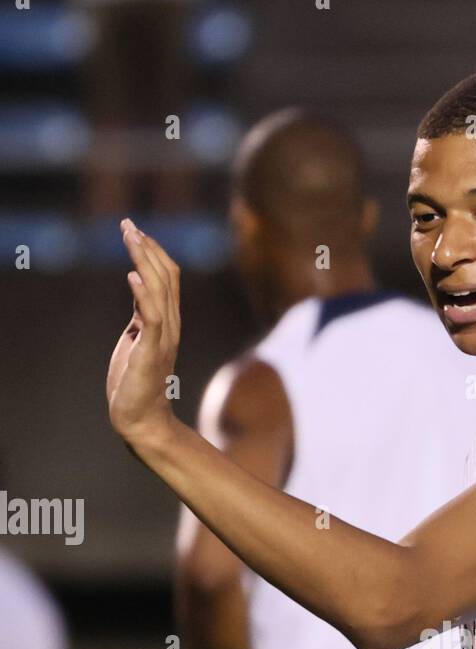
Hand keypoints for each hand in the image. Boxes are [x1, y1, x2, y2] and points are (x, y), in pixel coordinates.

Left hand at [106, 219, 180, 443]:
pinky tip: (132, 276)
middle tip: (129, 225)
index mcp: (167, 322)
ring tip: (130, 238)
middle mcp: (170, 326)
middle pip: (166, 277)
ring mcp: (163, 339)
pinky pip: (151, 318)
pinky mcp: (150, 352)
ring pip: (159, 290)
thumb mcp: (137, 338)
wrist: (142, 419)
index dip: (153, 251)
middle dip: (147, 248)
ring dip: (144, 261)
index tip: (135, 230)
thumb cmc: (136, 383)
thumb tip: (138, 284)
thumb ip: (141, 313)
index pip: (168, 277)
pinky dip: (144, 295)